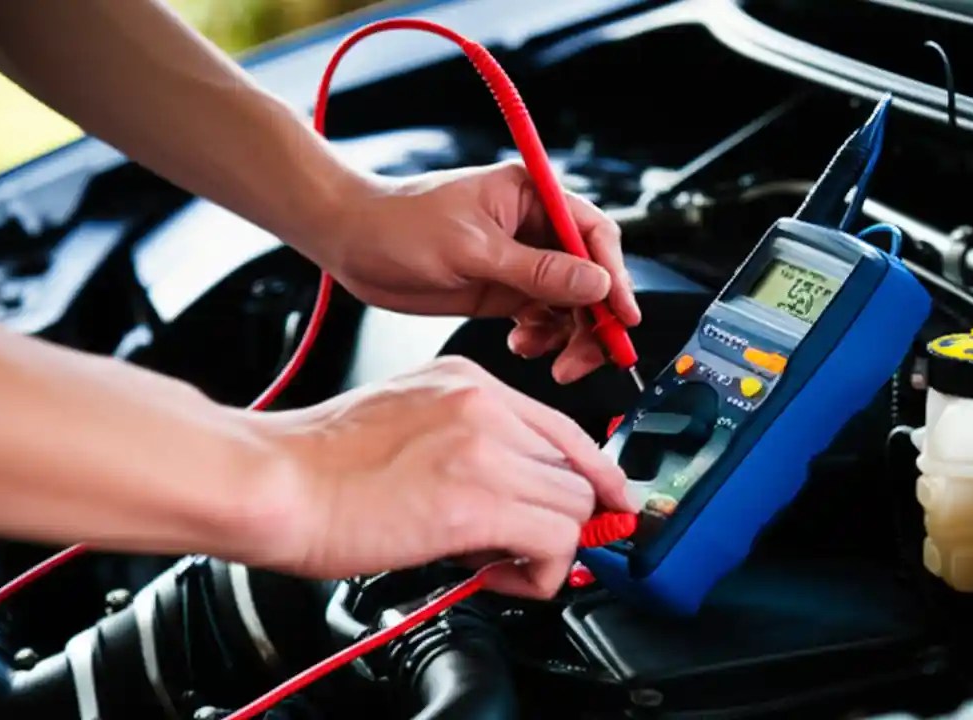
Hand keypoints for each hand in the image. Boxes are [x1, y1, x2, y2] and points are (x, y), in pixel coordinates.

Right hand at [247, 356, 634, 598]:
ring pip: (575, 506)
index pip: (564, 429)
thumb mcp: (405, 420)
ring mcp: (484, 449)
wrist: (272, 481)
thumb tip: (504, 494)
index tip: (604, 505)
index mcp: (467, 383)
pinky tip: (491, 576)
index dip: (594, 476)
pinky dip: (537, 573)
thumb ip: (465, 442)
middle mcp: (485, 405)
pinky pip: (555, 541)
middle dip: (560, 519)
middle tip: (515, 550)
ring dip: (546, 550)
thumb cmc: (318, 464)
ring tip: (493, 565)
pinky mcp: (476, 501)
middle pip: (577, 470)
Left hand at [300, 161, 640, 384]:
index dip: (615, 274)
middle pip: (589, 275)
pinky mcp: (503, 291)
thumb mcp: (473, 249)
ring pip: (569, 303)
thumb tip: (596, 284)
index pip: (593, 233)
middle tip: (589, 356)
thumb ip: (538, 271)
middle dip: (594, 317)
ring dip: (569, 335)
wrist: (351, 242)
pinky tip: (522, 345)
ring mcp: (520, 262)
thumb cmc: (400, 224)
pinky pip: (542, 318)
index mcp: (531, 196)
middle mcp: (532, 228)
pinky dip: (542, 337)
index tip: (622, 312)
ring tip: (552, 361)